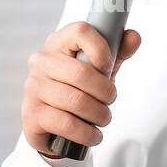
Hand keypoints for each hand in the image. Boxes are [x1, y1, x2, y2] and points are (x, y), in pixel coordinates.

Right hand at [22, 23, 143, 156]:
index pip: (80, 31)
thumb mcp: (98, 69)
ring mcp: (34, 88)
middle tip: (110, 100)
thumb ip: (117, 53)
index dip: (101, 49)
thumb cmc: (76, 88)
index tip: (108, 66)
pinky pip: (67, 124)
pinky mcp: (32, 115)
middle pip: (81, 73)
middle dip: (105, 91)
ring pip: (76, 101)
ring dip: (99, 114)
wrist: (49, 124)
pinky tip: (94, 134)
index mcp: (58, 43)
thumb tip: (134, 37)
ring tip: (104, 118)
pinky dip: (87, 133)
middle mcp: (41, 62)